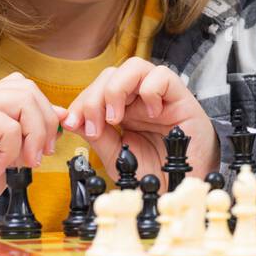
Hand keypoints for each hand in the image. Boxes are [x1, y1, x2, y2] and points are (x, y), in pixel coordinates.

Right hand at [0, 72, 61, 228]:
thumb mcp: (8, 156)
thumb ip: (28, 136)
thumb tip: (59, 117)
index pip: (26, 88)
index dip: (46, 113)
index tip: (49, 145)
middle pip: (28, 88)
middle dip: (45, 123)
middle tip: (40, 156)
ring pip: (22, 99)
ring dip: (33, 135)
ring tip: (24, 162)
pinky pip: (7, 125)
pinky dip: (12, 150)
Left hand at [60, 57, 219, 188]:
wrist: (185, 188)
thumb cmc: (157, 172)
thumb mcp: (118, 157)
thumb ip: (97, 137)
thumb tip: (70, 119)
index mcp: (122, 109)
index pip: (96, 89)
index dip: (81, 102)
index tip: (69, 123)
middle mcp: (139, 98)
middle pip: (110, 75)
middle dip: (93, 98)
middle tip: (94, 126)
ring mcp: (159, 95)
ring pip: (133, 66)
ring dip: (116, 90)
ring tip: (116, 118)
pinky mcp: (180, 97)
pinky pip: (162, 75)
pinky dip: (150, 91)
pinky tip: (152, 116)